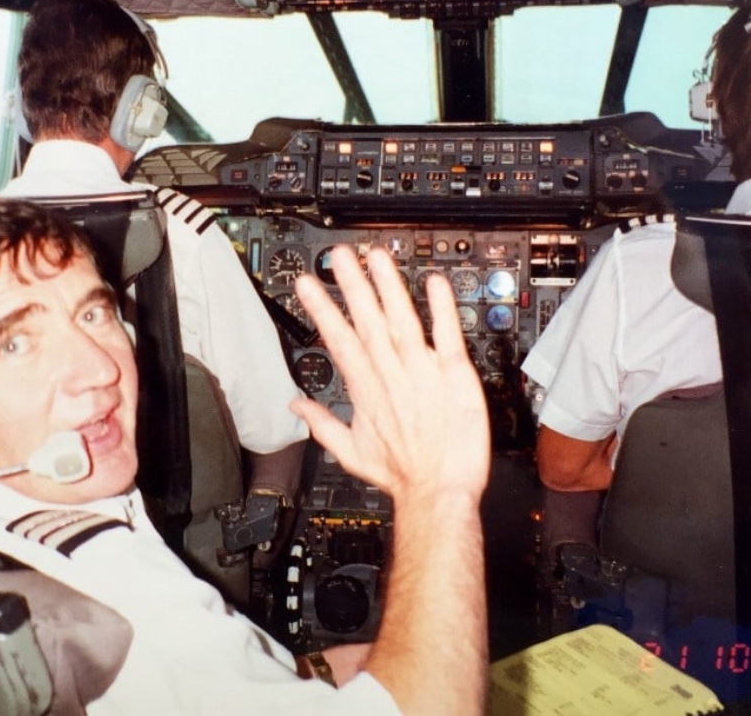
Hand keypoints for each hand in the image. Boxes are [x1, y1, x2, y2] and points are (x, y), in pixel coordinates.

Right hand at [289, 246, 488, 501]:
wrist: (440, 494)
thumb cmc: (402, 475)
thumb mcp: (351, 453)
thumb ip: (320, 423)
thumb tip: (295, 406)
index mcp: (366, 389)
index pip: (339, 340)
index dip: (322, 309)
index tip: (307, 283)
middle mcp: (392, 375)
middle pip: (368, 321)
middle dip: (352, 285)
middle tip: (339, 255)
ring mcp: (423, 373)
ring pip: (402, 321)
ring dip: (388, 287)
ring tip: (376, 257)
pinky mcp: (455, 377)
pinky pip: (447, 336)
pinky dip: (441, 310)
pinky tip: (434, 283)